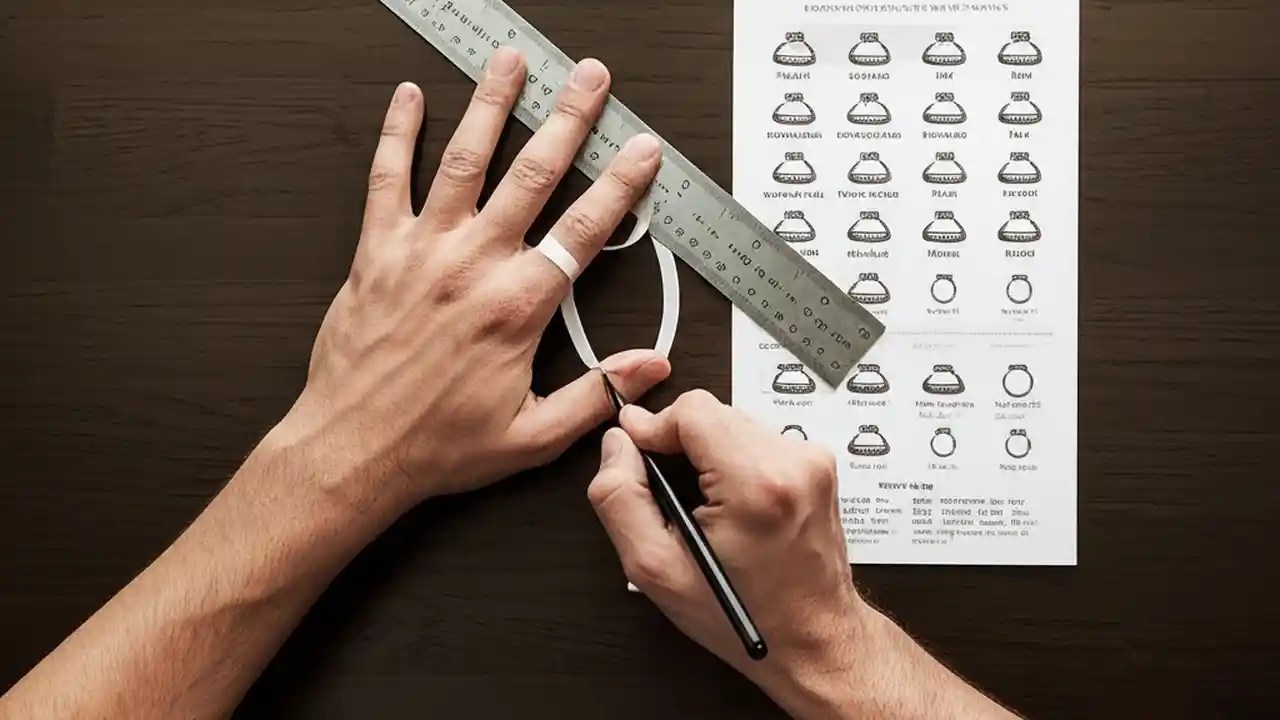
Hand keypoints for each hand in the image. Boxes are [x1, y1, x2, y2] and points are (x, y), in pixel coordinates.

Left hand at [273, 49, 669, 517]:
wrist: (353, 449)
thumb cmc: (436, 445)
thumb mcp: (534, 435)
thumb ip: (597, 393)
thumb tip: (648, 366)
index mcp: (517, 307)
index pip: (583, 230)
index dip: (620, 184)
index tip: (641, 151)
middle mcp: (472, 266)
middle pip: (532, 175)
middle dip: (568, 119)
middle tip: (588, 78)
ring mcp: (422, 251)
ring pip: (465, 161)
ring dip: (492, 106)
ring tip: (510, 63)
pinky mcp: (377, 252)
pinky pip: (387, 179)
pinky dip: (397, 134)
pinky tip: (408, 100)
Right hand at [587, 391, 866, 713]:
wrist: (813, 639)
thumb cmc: (746, 616)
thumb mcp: (657, 570)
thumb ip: (621, 499)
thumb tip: (617, 446)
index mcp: (757, 483)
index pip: (693, 410)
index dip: (653, 426)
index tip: (636, 449)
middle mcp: (794, 462)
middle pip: (713, 412)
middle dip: (681, 441)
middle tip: (670, 490)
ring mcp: (813, 461)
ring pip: (735, 422)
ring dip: (708, 451)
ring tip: (704, 502)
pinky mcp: (819, 465)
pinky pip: (758, 439)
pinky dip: (734, 460)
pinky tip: (731, 501)